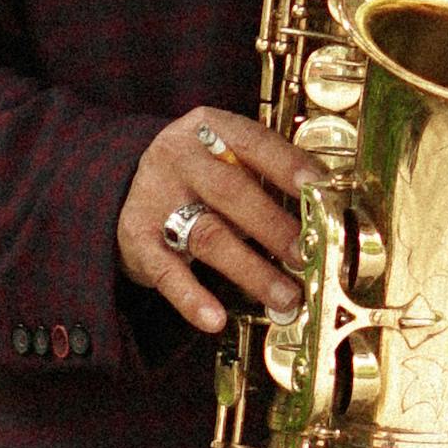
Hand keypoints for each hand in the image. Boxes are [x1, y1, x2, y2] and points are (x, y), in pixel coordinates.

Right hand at [116, 107, 308, 336]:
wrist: (123, 181)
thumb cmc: (201, 173)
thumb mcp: (227, 156)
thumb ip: (266, 174)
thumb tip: (324, 210)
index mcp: (209, 129)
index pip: (253, 142)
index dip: (287, 165)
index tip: (318, 188)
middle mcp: (180, 158)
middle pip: (231, 192)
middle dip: (274, 226)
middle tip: (307, 255)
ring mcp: (156, 198)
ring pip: (208, 236)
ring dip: (252, 270)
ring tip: (286, 296)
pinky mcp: (138, 239)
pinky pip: (168, 272)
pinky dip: (192, 299)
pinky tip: (215, 319)